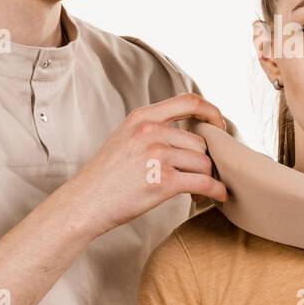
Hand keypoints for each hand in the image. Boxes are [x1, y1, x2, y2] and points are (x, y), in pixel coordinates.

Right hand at [66, 92, 229, 237]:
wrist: (84, 203)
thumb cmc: (105, 177)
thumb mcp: (124, 138)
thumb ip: (152, 130)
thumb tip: (190, 135)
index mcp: (142, 117)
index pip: (189, 101)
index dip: (211, 111)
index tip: (219, 125)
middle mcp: (150, 132)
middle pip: (200, 142)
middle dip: (204, 160)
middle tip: (199, 175)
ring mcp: (157, 155)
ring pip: (203, 163)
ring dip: (206, 178)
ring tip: (199, 189)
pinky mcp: (163, 181)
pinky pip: (204, 182)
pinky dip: (216, 190)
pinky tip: (218, 195)